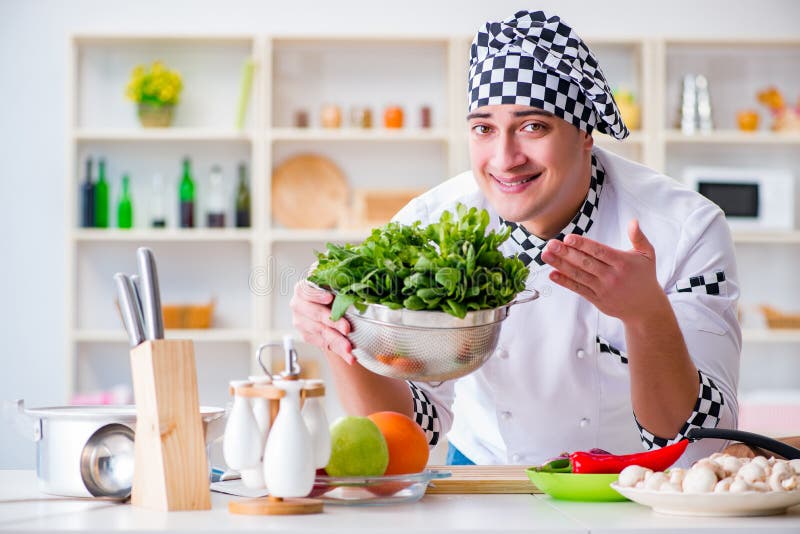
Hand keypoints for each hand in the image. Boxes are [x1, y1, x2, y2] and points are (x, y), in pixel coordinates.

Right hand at [290, 280, 354, 363]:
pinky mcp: (307, 336)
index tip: (330, 298)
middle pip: (316, 314)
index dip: (317, 295)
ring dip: (337, 341)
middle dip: (333, 322)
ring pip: (321, 332)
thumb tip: (354, 291)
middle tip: (347, 328)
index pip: (305, 291)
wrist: (329, 309)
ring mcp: (301, 322)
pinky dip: (338, 350)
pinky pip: (324, 344)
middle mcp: (298, 305)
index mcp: (302, 289)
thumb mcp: (335, 287)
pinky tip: (349, 356)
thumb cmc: (332, 294)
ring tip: (349, 348)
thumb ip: (339, 288)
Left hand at [540, 219, 665, 323]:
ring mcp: (603, 289)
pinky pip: (578, 289)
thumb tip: (633, 221)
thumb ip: (639, 237)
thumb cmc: (645, 277)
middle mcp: (612, 276)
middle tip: (550, 244)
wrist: (646, 308)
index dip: (582, 245)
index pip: (599, 251)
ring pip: (579, 275)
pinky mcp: (597, 300)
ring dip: (560, 265)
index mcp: (623, 263)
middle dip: (566, 253)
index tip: (568, 238)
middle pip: (585, 263)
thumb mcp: (647, 255)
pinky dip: (564, 282)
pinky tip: (552, 274)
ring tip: (546, 256)